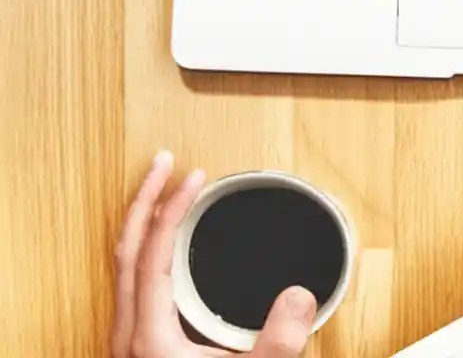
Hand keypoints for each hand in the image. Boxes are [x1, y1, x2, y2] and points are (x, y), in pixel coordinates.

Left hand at [112, 151, 317, 357]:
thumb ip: (276, 342)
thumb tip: (299, 297)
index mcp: (150, 336)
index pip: (152, 256)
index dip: (172, 208)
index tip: (193, 178)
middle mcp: (130, 333)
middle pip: (126, 250)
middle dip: (144, 199)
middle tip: (162, 163)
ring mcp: (129, 340)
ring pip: (123, 266)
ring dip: (141, 222)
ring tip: (160, 192)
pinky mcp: (138, 346)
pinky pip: (131, 281)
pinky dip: (146, 248)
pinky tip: (164, 243)